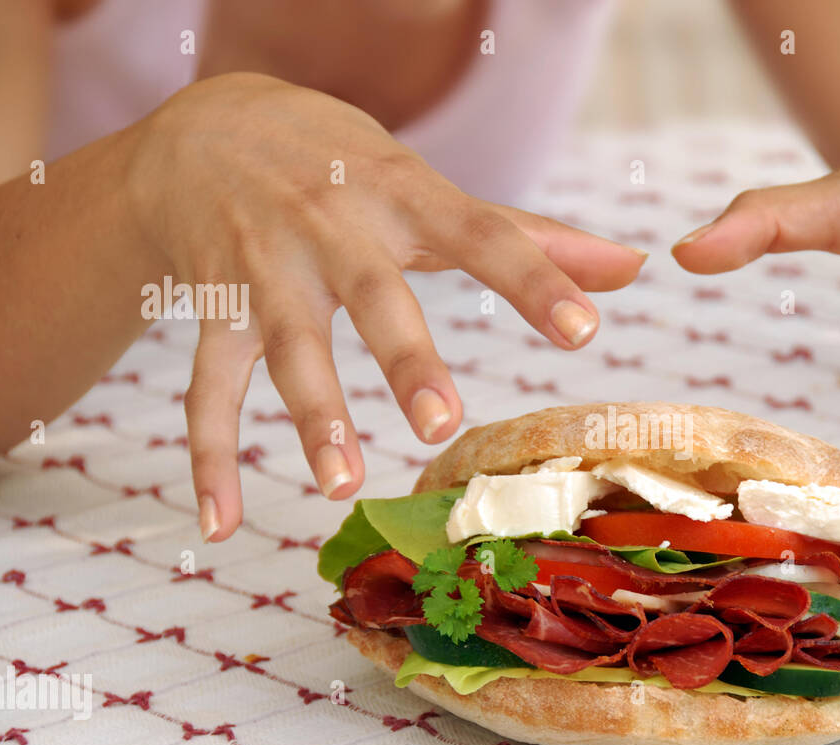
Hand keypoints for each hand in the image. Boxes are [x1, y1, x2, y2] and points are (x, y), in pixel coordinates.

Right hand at [126, 73, 644, 541]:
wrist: (207, 125)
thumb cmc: (344, 165)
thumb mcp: (428, 186)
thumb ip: (528, 235)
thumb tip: (632, 268)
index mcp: (402, 194)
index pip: (479, 234)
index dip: (532, 281)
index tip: (585, 332)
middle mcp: (330, 226)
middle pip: (372, 294)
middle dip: (404, 356)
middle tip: (442, 423)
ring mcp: (265, 268)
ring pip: (287, 344)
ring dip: (312, 414)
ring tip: (343, 485)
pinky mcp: (213, 308)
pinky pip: (207, 386)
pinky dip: (210, 456)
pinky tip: (222, 523)